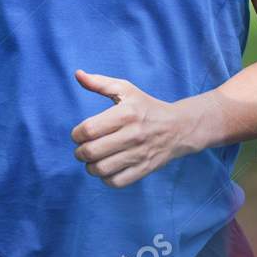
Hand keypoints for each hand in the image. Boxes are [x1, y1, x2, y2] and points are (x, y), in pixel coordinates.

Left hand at [71, 70, 204, 187]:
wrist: (179, 127)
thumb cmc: (147, 107)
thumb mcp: (126, 90)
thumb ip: (100, 83)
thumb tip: (78, 74)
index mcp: (126, 114)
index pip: (88, 130)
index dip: (76, 134)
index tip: (79, 134)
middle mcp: (133, 134)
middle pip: (91, 151)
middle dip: (80, 152)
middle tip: (82, 149)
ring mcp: (140, 154)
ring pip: (101, 169)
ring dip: (90, 167)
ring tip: (93, 161)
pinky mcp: (145, 169)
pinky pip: (116, 182)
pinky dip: (106, 178)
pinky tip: (107, 169)